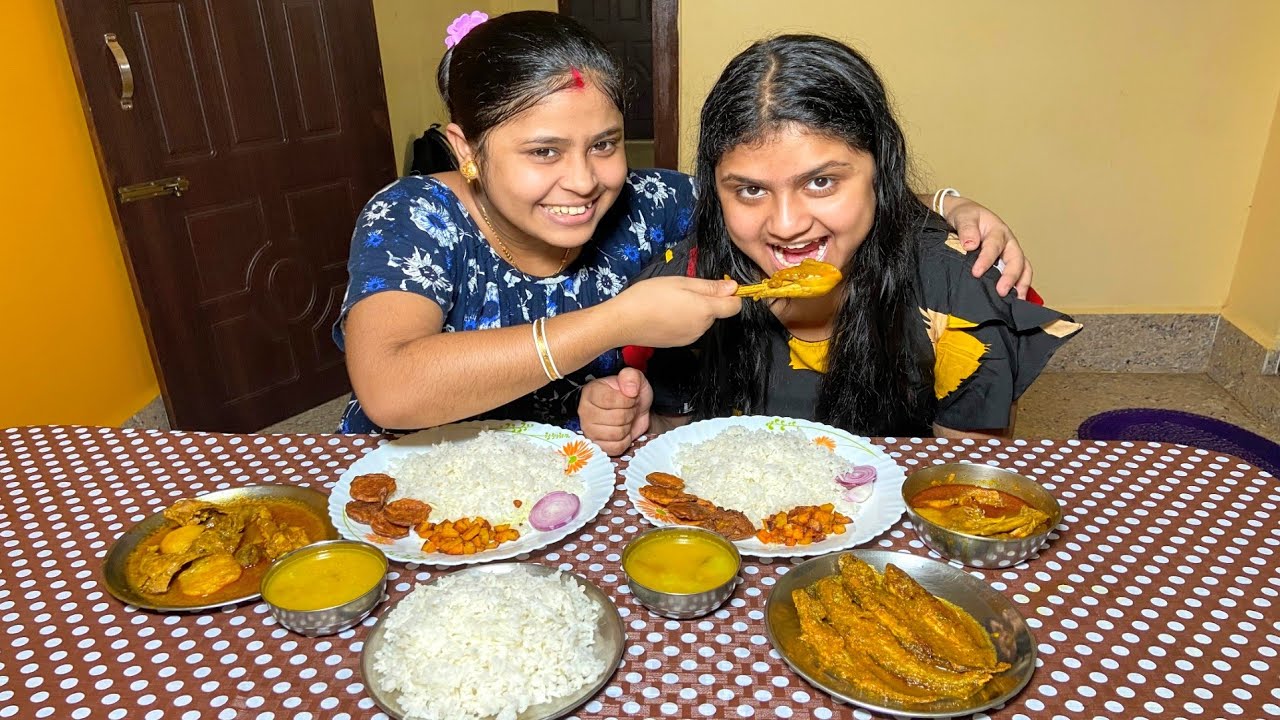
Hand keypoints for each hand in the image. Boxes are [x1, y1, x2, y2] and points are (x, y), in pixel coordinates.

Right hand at [578, 368, 652, 455]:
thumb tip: (630, 389)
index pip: (610, 400)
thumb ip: (631, 377)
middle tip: (630, 408)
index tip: (630, 396)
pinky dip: (625, 440)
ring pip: (617, 433)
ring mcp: (589, 430)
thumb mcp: (635, 379)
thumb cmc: (631, 394)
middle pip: (617, 418)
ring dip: (628, 426)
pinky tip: (623, 431)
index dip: (627, 400)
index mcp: (591, 392)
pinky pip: (617, 447)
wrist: (635, 411)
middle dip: (630, 413)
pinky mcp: (597, 445)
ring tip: (626, 418)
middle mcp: (585, 411)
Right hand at [608, 276, 741, 347]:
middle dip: (706, 300)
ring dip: (693, 310)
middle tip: (683, 290)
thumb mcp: (680, 282)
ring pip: (702, 320)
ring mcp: (691, 338)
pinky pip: (690, 329)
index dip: (730, 295)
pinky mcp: (679, 343)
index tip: (719, 287)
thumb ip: (709, 286)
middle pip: (716, 312)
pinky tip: (666, 314)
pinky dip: (683, 320)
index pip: (734, 306)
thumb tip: (732, 287)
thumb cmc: (648, 298)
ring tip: (671, 302)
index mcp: (704, 310)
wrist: (623, 322)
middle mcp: (701, 327)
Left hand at [943, 196, 1033, 298]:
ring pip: (1023, 269)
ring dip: (1021, 285)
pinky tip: (1014, 301)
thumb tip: (970, 244)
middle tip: (1001, 291)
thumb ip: (967, 229)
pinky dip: (1018, 288)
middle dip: (1011, 277)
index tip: (976, 272)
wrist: (964, 217)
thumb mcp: (964, 217)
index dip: (986, 260)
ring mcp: (1009, 255)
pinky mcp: (1006, 265)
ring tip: (1017, 301)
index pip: (994, 246)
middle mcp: (1008, 244)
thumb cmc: (966, 216)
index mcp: (998, 231)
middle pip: (1016, 260)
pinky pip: (1018, 276)